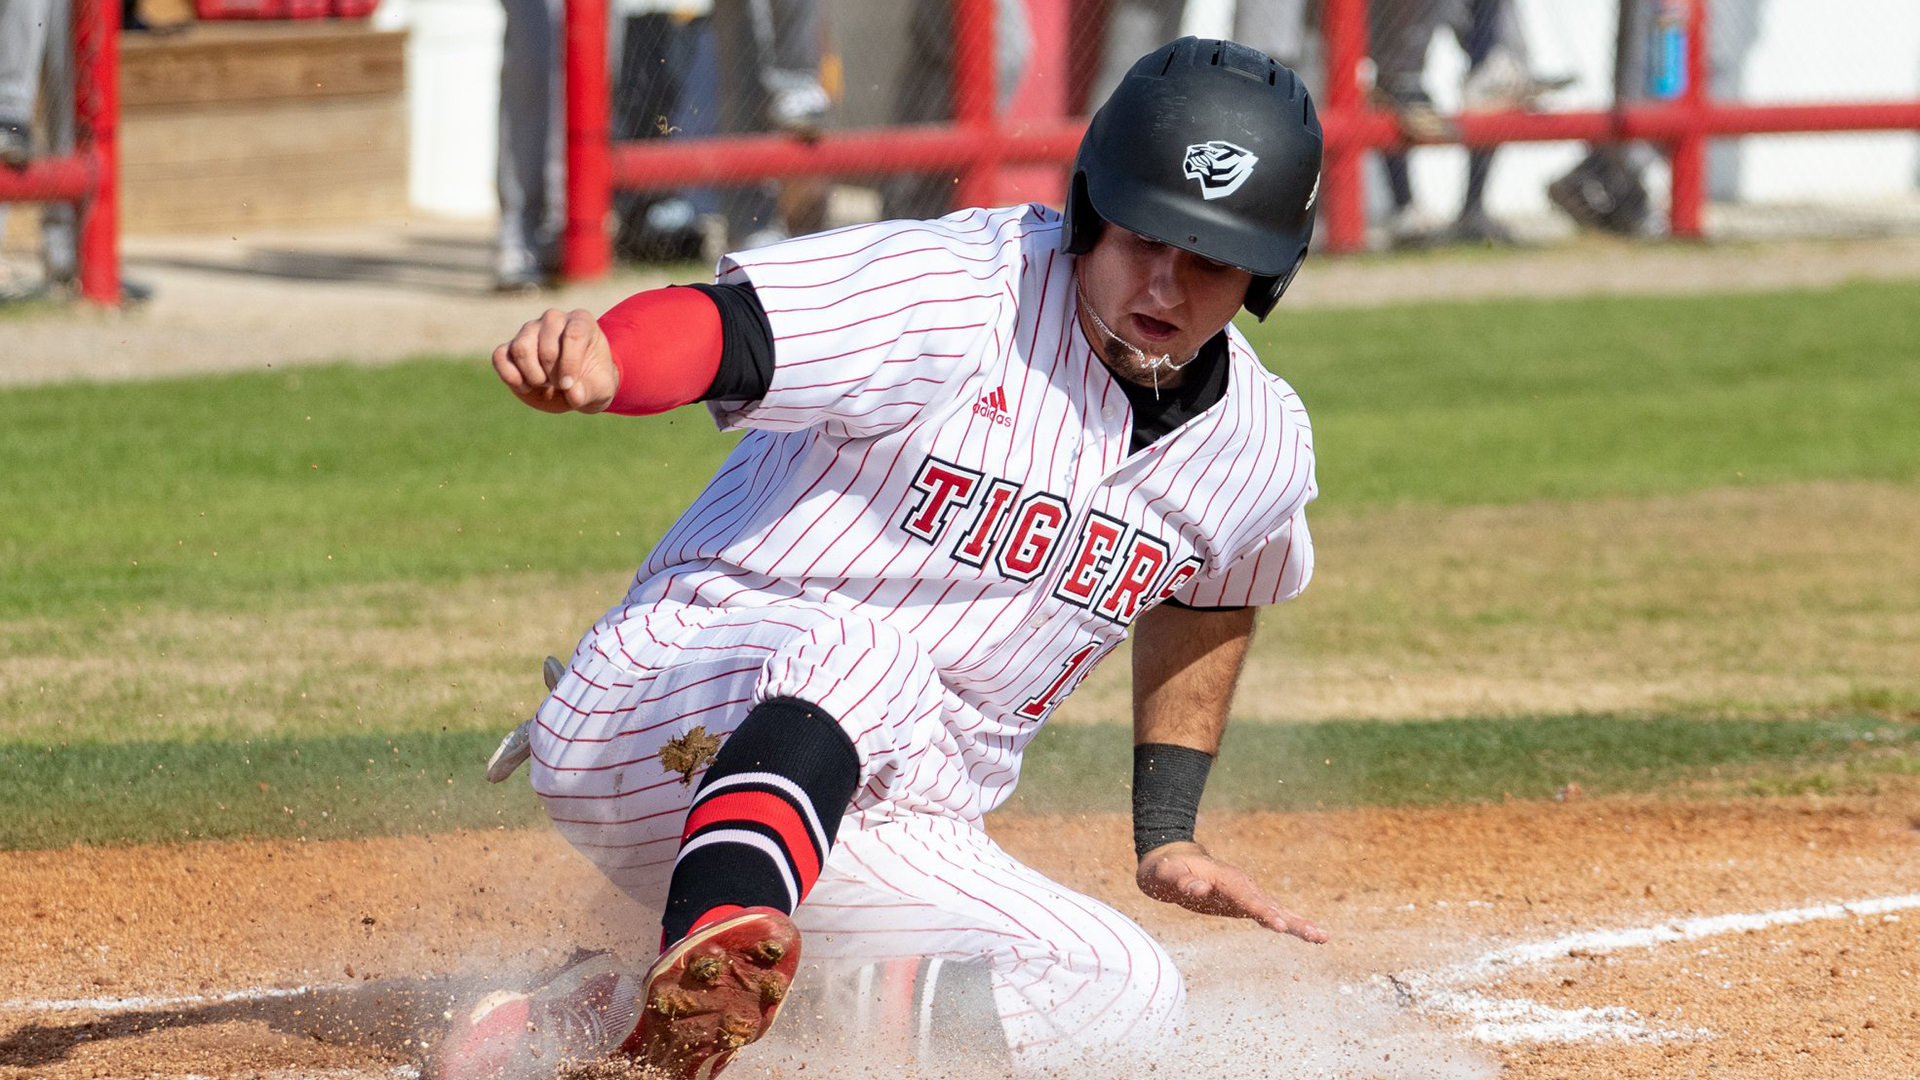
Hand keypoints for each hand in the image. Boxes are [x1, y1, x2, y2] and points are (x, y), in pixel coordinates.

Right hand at [491, 308, 619, 413]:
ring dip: (532, 375)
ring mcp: (530, 329)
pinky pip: (500, 356)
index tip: (569, 385)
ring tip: (544, 383)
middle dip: (552, 375)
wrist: (573, 386)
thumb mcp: (600, 390)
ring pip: (521, 348)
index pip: (573, 335)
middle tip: (559, 385)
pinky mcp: (511, 344)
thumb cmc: (591, 382)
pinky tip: (526, 386)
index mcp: (581, 322)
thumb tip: (574, 394)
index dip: (570, 364)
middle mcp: (554, 319)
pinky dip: (510, 376)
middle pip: (546, 347)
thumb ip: (589, 392)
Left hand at [1136, 841, 1328, 943]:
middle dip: (1293, 921)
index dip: (1262, 911)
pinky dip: (1291, 925)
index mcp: (1226, 879)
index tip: (1278, 926)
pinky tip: (1310, 935)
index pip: (1247, 898)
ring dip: (1299, 925)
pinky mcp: (1247, 904)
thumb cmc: (1168, 870)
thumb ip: (1181, 882)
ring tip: (1323, 938)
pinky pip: (1272, 916)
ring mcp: (1247, 895)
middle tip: (1317, 935)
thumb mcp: (1167, 875)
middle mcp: (1243, 886)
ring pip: (1277, 912)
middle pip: (1271, 906)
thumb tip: (1199, 890)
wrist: (1173, 863)